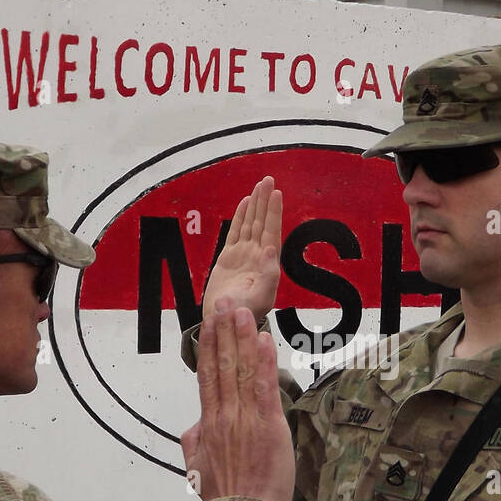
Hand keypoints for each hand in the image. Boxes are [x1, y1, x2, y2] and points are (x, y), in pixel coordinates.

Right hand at [181, 297, 293, 500]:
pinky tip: (264, 341)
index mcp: (208, 423)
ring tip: (242, 311)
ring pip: (241, 370)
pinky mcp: (268, 425)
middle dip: (224, 331)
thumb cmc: (226, 496)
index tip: (210, 322)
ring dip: (242, 337)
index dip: (208, 345)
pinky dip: (263, 362)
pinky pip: (263, 387)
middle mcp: (224, 415)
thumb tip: (195, 424)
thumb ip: (193, 441)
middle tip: (225, 302)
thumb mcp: (196, 468)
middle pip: (221, 364)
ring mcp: (245, 418)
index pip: (207, 375)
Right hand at [201, 176, 281, 320]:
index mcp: (266, 262)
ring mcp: (243, 255)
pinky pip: (235, 232)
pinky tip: (245, 204)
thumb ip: (269, 274)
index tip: (277, 193)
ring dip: (255, 205)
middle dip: (265, 201)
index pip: (272, 231)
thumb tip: (271, 250)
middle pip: (262, 222)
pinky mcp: (228, 257)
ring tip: (259, 186)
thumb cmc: (244, 313)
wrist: (224, 321)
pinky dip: (240, 217)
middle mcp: (256, 255)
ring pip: (250, 224)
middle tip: (268, 180)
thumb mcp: (262, 297)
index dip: (274, 212)